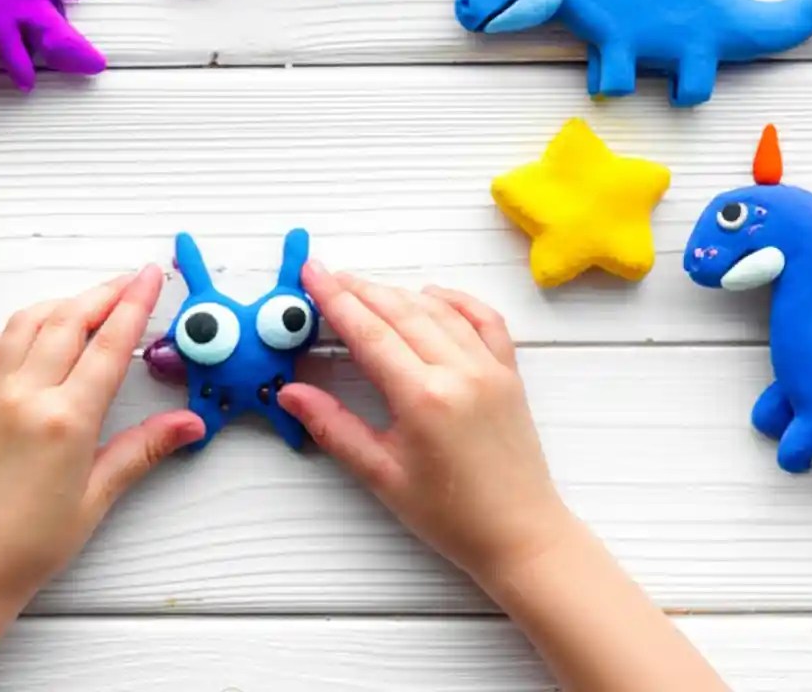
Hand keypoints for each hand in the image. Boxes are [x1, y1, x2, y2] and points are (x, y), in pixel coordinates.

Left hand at [0, 266, 205, 612]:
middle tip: (130, 280)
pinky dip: (14, 328)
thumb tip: (190, 423)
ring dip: (61, 303)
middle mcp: (25, 396)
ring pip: (26, 322)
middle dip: (104, 293)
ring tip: (88, 302)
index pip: (110, 345)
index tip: (150, 276)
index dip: (135, 303)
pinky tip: (31, 332)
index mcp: (65, 420)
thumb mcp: (98, 496)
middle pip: (69, 320)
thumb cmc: (31, 543)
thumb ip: (143, 449)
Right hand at [279, 263, 568, 580]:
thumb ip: (334, 427)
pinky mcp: (509, 374)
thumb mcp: (382, 476)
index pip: (369, 333)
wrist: (520, 535)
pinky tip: (431, 296)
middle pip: (400, 311)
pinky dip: (455, 301)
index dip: (335, 299)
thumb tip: (291, 395)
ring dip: (398, 292)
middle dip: (359, 289)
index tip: (311, 276)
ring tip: (365, 287)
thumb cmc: (453, 516)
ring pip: (438, 310)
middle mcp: (459, 372)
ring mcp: (489, 369)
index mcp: (424, 398)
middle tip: (326, 276)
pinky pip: (484, 319)